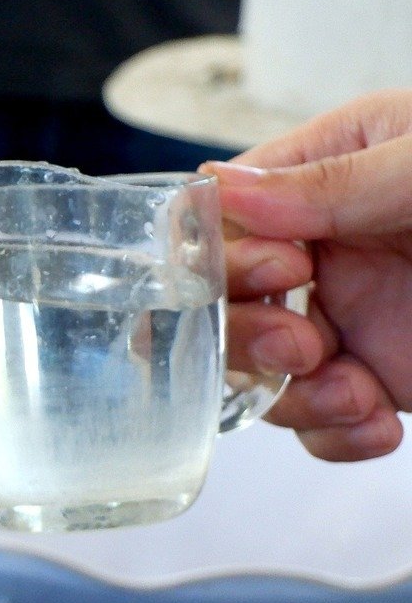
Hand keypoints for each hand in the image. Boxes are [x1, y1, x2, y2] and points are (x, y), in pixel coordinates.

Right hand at [210, 89, 411, 459]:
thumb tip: (220, 188)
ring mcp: (353, 315)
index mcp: (333, 169)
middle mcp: (330, 245)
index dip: (226, 255)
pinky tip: (377, 426)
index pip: (226, 212)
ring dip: (290, 396)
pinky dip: (330, 434)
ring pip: (258, 369)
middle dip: (247, 336)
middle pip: (225, 299)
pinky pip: (316, 418)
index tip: (284, 273)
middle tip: (305, 348)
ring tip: (353, 395)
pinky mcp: (382, 376)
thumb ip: (334, 182)